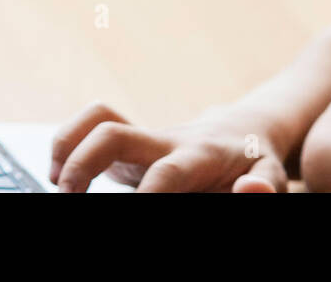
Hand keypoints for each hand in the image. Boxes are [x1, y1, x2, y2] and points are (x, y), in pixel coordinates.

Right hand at [49, 101, 289, 192]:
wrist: (243, 131)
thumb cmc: (256, 165)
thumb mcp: (271, 176)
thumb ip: (265, 187)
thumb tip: (247, 190)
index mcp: (200, 155)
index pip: (166, 174)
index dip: (149, 197)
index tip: (136, 209)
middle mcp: (166, 141)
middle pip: (114, 132)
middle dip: (84, 162)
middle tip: (68, 197)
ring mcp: (145, 138)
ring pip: (98, 121)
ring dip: (68, 147)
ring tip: (60, 188)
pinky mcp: (130, 143)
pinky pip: (93, 126)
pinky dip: (68, 144)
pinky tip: (61, 177)